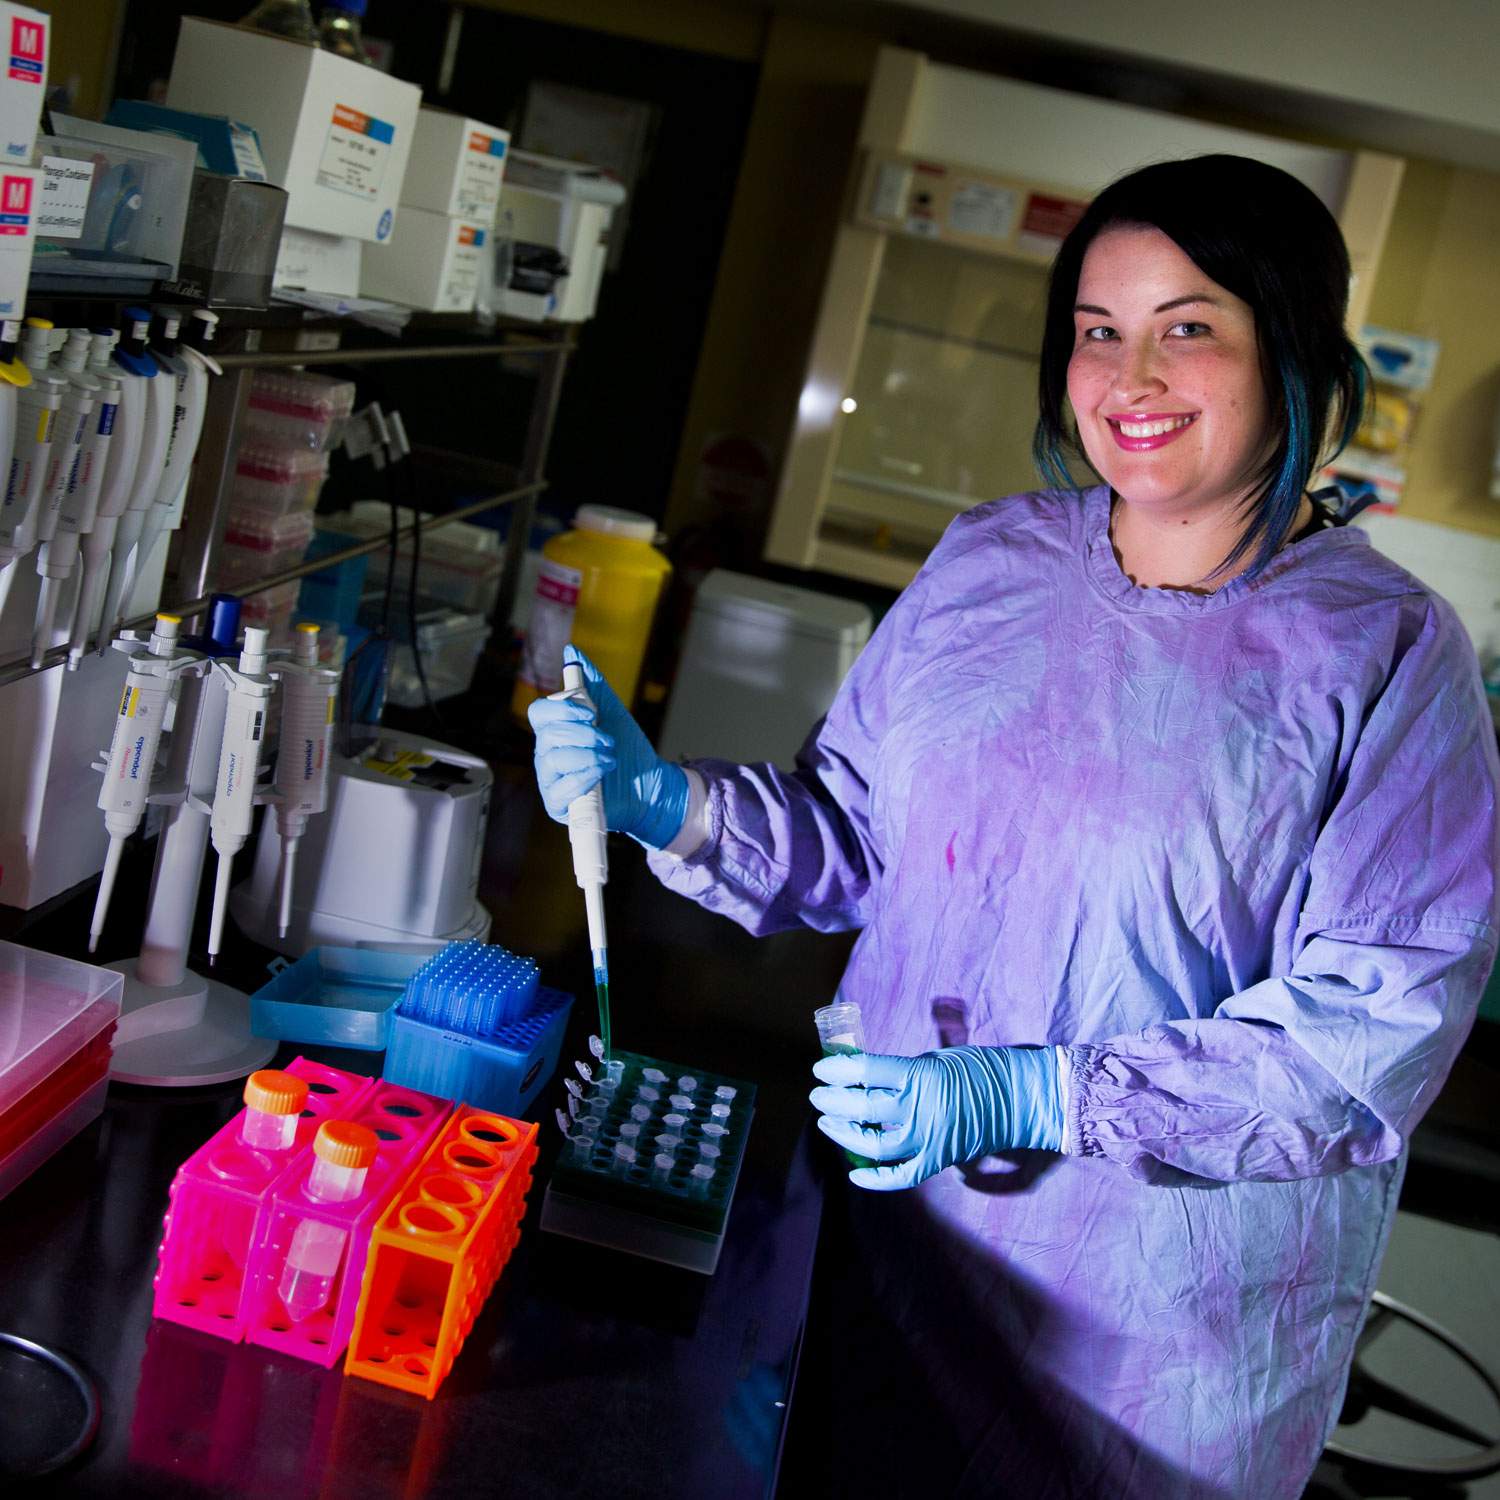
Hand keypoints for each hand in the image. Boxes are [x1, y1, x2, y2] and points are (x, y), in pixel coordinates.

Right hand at [527, 643, 688, 849]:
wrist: (650, 783)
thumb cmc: (627, 749)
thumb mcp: (612, 711)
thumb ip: (592, 684)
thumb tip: (572, 652)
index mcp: (555, 730)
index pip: (539, 712)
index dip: (562, 708)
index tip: (591, 712)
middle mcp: (547, 754)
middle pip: (547, 735)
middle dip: (584, 734)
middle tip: (608, 739)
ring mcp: (551, 780)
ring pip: (553, 760)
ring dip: (588, 755)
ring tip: (610, 758)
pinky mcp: (558, 805)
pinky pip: (559, 789)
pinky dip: (585, 777)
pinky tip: (602, 774)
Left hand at [809, 1045, 1063, 1189]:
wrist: (1020, 1098)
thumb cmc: (979, 1069)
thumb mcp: (937, 1058)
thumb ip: (902, 1071)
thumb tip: (862, 1075)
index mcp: (921, 1075)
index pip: (866, 1072)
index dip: (838, 1071)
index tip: (820, 1069)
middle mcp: (922, 1108)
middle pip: (863, 1109)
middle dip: (833, 1102)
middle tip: (818, 1095)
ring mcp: (930, 1139)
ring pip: (874, 1146)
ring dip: (845, 1135)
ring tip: (827, 1123)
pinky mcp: (939, 1160)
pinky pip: (901, 1176)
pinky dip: (875, 1179)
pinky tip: (854, 1171)